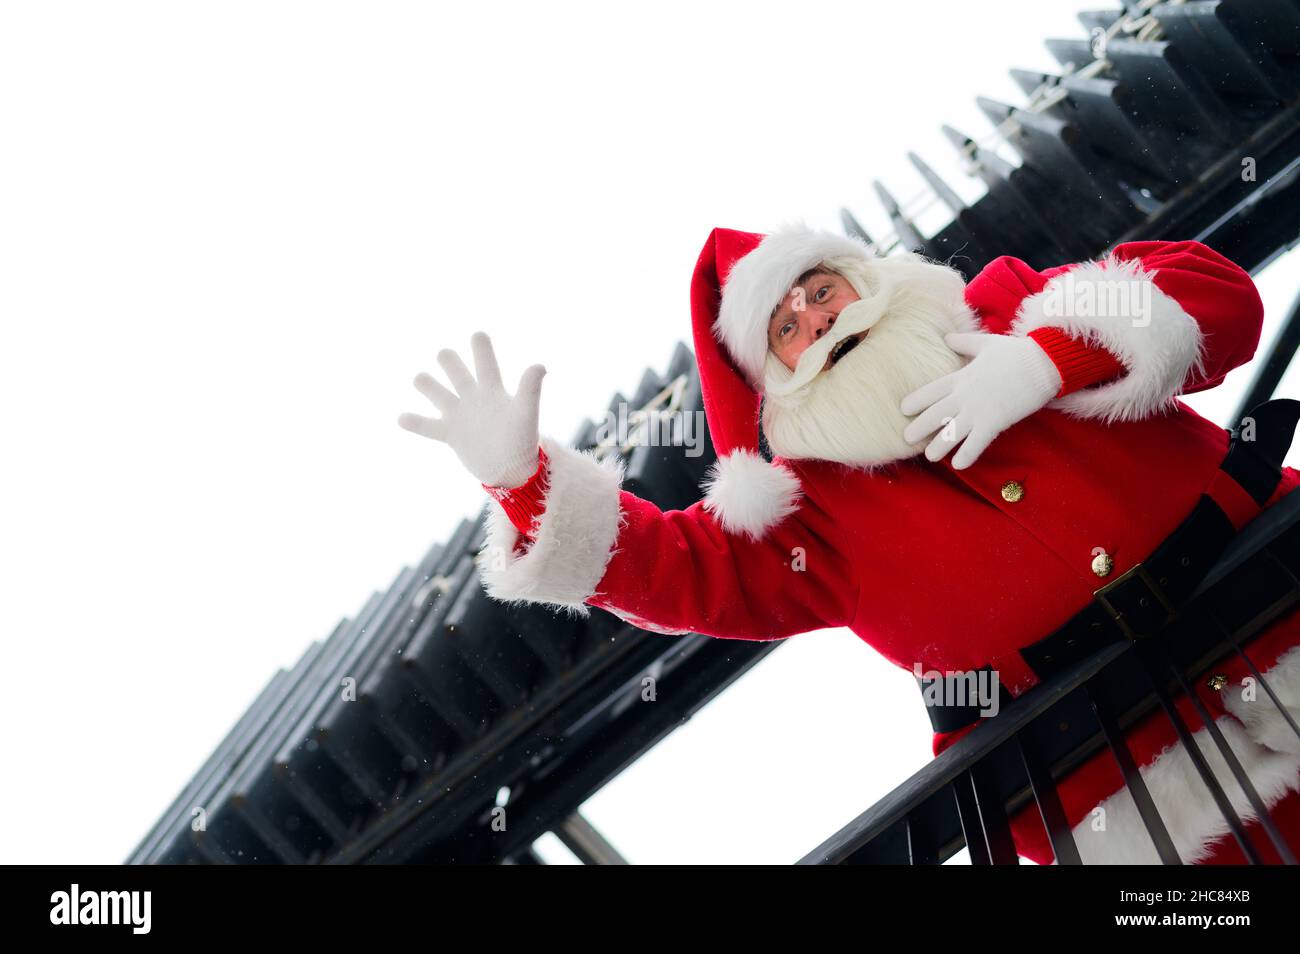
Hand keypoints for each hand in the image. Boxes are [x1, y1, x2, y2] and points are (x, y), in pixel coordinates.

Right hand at [398, 331, 546, 487]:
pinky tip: (402, 418)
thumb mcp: (526, 413)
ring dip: (426, 384)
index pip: (484, 360)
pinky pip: (427, 426)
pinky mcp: (450, 434)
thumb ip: (530, 389)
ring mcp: (459, 414)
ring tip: (422, 380)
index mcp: (492, 389)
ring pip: (436, 391)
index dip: (480, 346)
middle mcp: (473, 396)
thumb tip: (540, 365)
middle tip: (445, 358)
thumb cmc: (523, 439)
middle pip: (454, 368)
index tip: (478, 336)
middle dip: (448, 360)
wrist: (513, 471)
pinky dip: (413, 422)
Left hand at [899, 332, 1060, 469]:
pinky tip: (958, 466)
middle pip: (935, 414)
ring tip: (930, 457)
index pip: (931, 390)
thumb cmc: (1017, 352)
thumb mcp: (986, 343)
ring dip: (939, 446)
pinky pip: (976, 442)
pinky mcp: (995, 421)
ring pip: (951, 432)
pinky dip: (967, 454)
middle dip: (919, 428)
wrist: (1044, 362)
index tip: (903, 409)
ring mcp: (978, 410)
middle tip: (906, 439)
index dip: (916, 400)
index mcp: (961, 376)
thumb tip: (947, 336)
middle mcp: (965, 395)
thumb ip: (964, 342)